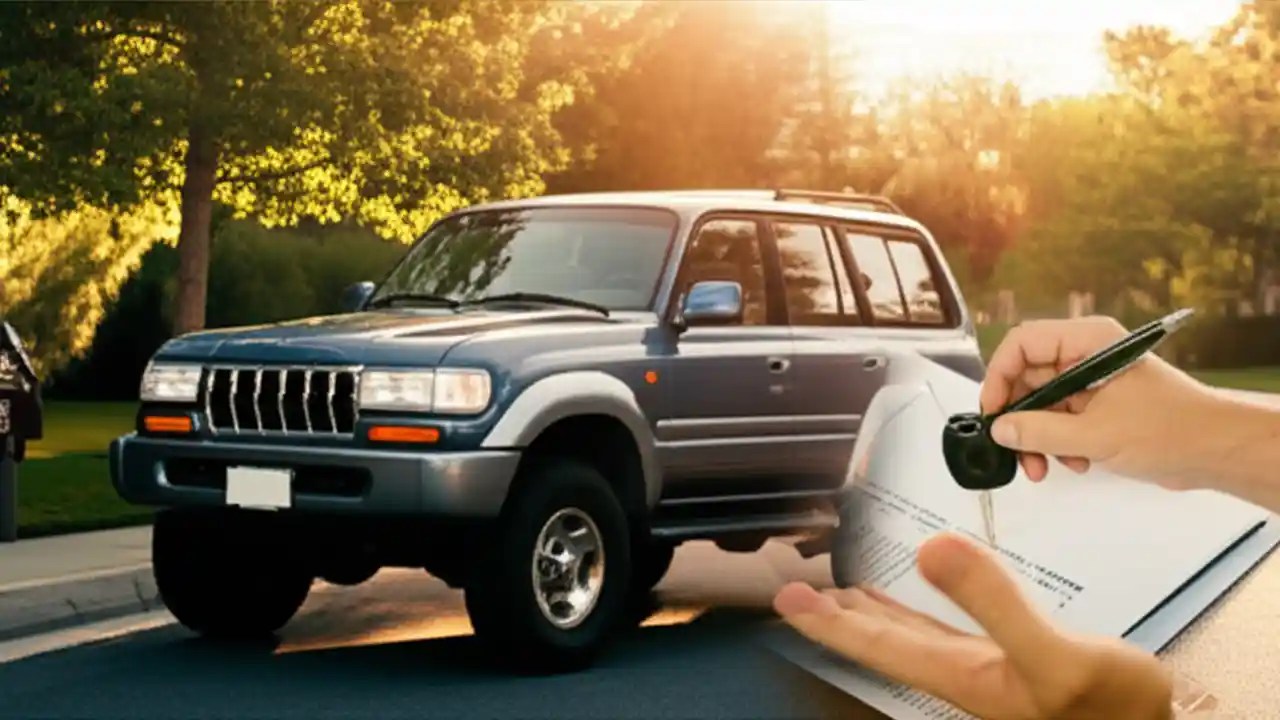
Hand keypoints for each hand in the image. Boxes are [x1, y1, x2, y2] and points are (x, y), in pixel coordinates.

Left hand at [774, 533, 1172, 719]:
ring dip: (865, 617)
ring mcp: (979, 668)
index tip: (788, 599)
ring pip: (903, 638)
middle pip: (881, 643)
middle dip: (834, 619)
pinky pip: (935, 633)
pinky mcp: (1001, 660)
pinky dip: (907, 614)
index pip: (878, 644)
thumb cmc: (1110, 707)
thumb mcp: (1055, 654)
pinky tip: (901, 605)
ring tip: (832, 598)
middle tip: (792, 596)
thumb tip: (933, 548)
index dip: (829, 621)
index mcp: (961, 673)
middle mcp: (960, 672)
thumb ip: (994, 602)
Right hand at [980, 316, 1217, 489]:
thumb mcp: (1096, 435)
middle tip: (1014, 449)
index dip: (1000, 376)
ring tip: (1044, 467)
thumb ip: (1040, 432)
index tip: (994, 412)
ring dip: (1038, 436)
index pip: (1023, 344)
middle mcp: (1086, 355)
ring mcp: (1093, 381)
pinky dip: (1058, 442)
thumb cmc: (1172, 430)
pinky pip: (1062, 418)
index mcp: (1088, 342)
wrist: (1218, 451)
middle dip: (1019, 417)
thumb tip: (1000, 429)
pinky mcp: (1100, 405)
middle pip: (1028, 376)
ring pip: (1042, 403)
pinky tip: (1073, 463)